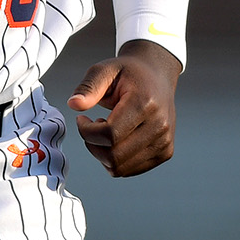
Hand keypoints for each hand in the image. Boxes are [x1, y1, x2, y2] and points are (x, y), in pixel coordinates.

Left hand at [66, 39, 182, 176]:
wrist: (157, 75)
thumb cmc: (129, 73)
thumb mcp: (105, 69)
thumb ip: (88, 86)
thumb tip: (74, 104)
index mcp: (145, 103)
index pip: (110, 134)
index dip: (87, 131)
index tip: (81, 119)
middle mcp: (160, 125)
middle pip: (114, 156)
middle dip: (93, 145)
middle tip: (90, 127)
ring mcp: (164, 141)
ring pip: (120, 168)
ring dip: (103, 154)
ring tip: (105, 131)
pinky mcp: (165, 152)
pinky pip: (130, 170)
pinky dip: (115, 160)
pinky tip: (116, 139)